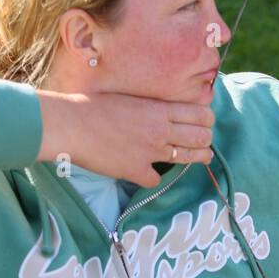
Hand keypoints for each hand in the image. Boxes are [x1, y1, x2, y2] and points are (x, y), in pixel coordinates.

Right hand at [36, 90, 213, 187]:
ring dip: (197, 158)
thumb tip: (161, 112)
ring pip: (187, 158)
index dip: (207, 120)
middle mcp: (160, 130)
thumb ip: (149, 107)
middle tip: (206, 142)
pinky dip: (151, 177)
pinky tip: (146, 172)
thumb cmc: (93, 106)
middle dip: (206, 140)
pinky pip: (155, 179)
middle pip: (200, 137)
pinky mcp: (136, 171)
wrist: (71, 124)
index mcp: (158, 109)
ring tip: (203, 158)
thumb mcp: (129, 98)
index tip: (206, 123)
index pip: (199, 114)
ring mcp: (150, 152)